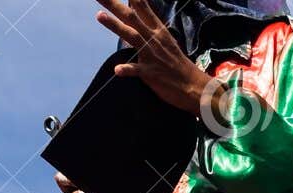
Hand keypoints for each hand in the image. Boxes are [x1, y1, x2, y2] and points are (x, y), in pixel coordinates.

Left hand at [96, 1, 214, 112]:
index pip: (142, 6)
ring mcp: (152, 55)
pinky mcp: (152, 73)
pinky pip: (138, 71)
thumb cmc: (176, 62)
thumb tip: (135, 7)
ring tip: (99, 16)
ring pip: (132, 36)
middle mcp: (153, 38)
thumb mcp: (164, 38)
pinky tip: (117, 70)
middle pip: (131, 17)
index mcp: (156, 30)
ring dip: (115, 26)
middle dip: (114, 5)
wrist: (193, 85)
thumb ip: (148, 24)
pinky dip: (128, 69)